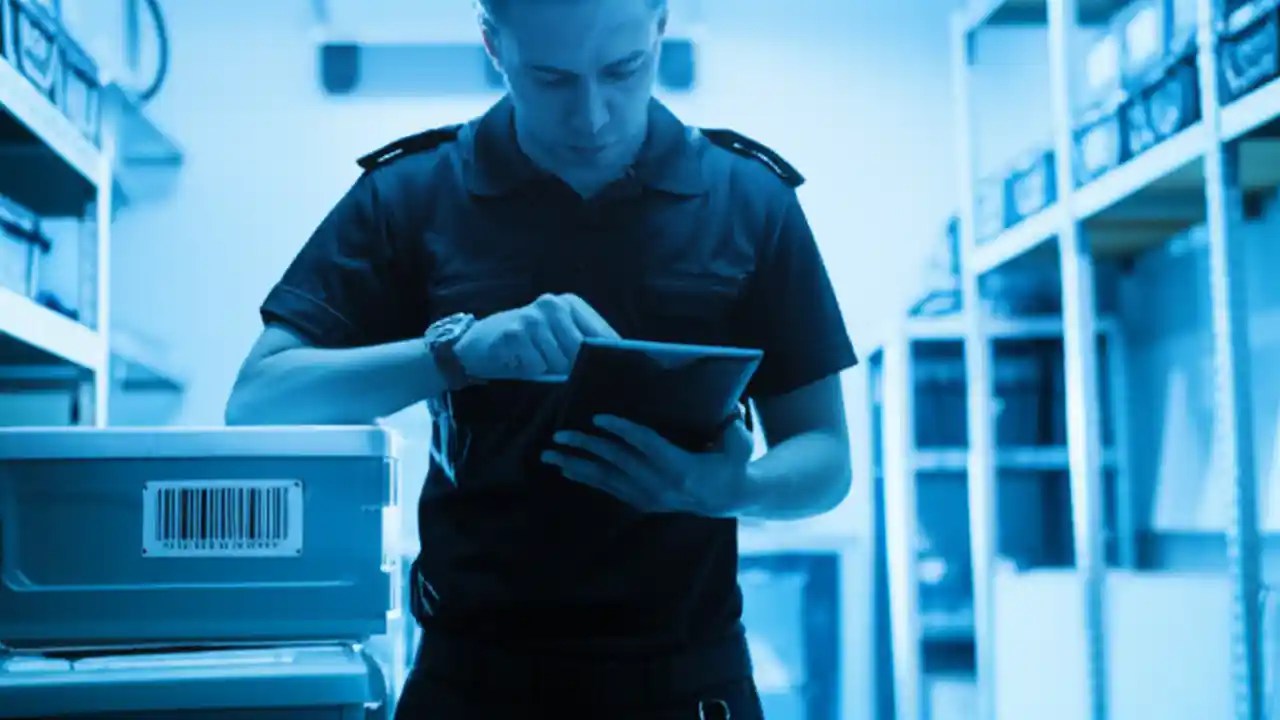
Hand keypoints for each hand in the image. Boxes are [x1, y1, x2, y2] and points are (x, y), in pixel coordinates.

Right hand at [454, 293, 618, 380]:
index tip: (611, 378)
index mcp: (571, 303)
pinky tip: (519, 363)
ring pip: (560, 362)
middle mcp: (553, 304)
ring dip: (550, 373)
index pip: (604, 336)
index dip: (608, 360)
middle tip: (560, 375)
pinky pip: (537, 366)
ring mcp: (533, 316)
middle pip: (582, 351)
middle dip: (575, 370)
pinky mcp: (515, 332)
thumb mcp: (557, 340)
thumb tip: (618, 369)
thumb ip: (584, 347)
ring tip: (536, 365)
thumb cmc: (525, 347)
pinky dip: (531, 372)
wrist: (476, 345)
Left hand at [542, 414, 755, 517]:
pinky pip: (608, 488)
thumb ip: (735, 429)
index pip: (645, 445)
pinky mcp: (641, 501)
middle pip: (616, 461)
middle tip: (560, 434)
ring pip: (606, 478)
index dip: (621, 430)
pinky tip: (566, 469)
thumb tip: (731, 407)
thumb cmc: (733, 463)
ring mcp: (647, 496)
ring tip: (550, 455)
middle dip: (586, 447)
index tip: (597, 417)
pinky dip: (586, 477)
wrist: (729, 498)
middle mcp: (659, 484)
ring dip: (576, 465)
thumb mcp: (740, 445)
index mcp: (681, 467)